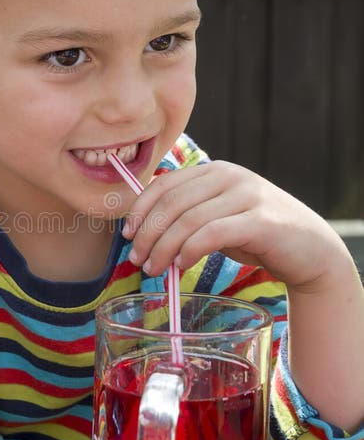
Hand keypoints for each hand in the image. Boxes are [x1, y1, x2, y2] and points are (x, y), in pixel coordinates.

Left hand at [125, 160, 347, 289]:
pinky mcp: (260, 220)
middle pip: (172, 203)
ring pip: (189, 220)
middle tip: (136, 259)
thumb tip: (143, 233)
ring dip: (164, 248)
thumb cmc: (258, 235)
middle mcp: (230, 176)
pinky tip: (181, 265)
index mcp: (215, 171)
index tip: (127, 234)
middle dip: (148, 233)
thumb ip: (189, 216)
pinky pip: (212, 234)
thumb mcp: (219, 217)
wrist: (311, 249)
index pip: (165, 184)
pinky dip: (190, 250)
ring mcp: (247, 196)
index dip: (141, 209)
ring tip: (154, 269)